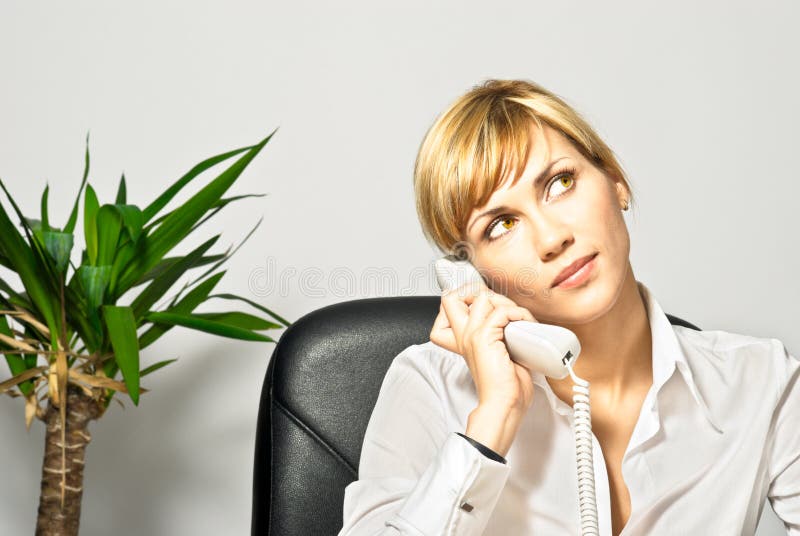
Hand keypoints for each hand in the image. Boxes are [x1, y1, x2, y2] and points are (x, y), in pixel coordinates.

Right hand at [430, 281, 536, 454]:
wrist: (505, 404)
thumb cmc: (506, 385)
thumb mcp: (503, 352)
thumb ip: (503, 332)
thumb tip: (519, 318)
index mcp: (464, 337)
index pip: (452, 302)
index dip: (471, 295)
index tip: (496, 303)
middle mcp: (464, 334)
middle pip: (458, 294)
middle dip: (485, 292)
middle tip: (508, 309)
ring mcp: (471, 334)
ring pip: (484, 297)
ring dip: (509, 304)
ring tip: (521, 320)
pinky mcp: (483, 338)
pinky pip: (502, 311)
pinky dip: (519, 314)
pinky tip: (526, 326)